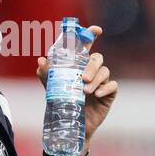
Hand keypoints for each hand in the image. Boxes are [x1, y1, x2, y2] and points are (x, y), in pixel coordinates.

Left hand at [36, 24, 117, 147]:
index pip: (87, 46)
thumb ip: (46, 75)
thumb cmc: (62, 103)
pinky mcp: (108, 94)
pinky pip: (113, 86)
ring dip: (96, 79)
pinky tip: (97, 95)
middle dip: (91, 66)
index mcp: (79, 65)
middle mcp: (91, 71)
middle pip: (97, 58)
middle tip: (83, 79)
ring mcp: (101, 82)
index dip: (91, 35)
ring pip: (105, 71)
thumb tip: (41, 61)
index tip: (96, 30)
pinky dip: (105, 88)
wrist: (70, 125)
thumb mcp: (52, 88)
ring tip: (86, 91)